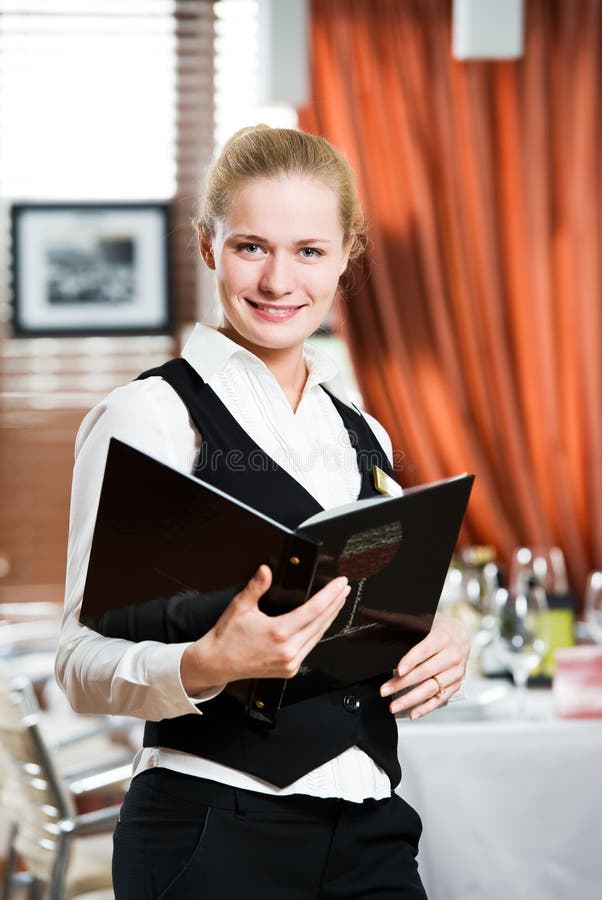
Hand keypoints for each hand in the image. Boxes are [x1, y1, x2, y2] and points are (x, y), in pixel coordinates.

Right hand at [181, 565, 349, 694]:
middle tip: (344, 588)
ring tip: (338, 601)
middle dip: (335, 603)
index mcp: (278, 633)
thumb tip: (266, 570)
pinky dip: (318, 631)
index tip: (340, 583)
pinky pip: (310, 647)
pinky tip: (322, 621)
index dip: (330, 595)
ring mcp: (290, 662)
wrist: (216, 663)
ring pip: (318, 635)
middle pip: (321, 622)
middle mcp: (288, 650)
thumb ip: (256, 587)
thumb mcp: (240, 606)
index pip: (314, 610)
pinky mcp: (289, 669)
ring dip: (330, 617)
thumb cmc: (227, 636)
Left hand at [379, 614, 469, 718]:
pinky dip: (426, 708)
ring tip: (393, 706)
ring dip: (411, 699)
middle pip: (425, 672)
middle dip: (403, 683)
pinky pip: (441, 698)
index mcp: (442, 636)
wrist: (462, 634)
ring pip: (432, 688)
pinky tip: (412, 713)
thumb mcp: (419, 620)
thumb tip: (365, 613)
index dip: (411, 660)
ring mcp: (456, 671)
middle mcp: (452, 654)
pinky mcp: (457, 683)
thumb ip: (394, 619)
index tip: (399, 670)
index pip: (424, 650)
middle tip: (384, 691)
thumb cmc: (435, 626)